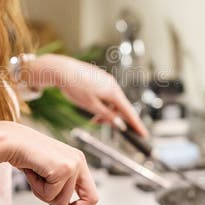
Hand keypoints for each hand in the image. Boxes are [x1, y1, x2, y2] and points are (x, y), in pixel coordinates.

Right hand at [6, 123, 102, 204]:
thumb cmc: (25, 156)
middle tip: (51, 202)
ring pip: (63, 201)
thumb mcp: (47, 174)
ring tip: (36, 178)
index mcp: (77, 161)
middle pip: (90, 200)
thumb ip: (59, 188)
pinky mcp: (64, 169)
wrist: (12, 141)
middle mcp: (79, 162)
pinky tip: (34, 174)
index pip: (90, 192)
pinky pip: (52, 195)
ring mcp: (73, 165)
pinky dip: (38, 190)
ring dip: (44, 195)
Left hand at [31, 54, 146, 135]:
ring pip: (112, 100)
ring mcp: (106, 80)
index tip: (143, 134)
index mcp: (113, 92)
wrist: (61, 70)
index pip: (129, 112)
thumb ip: (106, 115)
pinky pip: (106, 93)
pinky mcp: (99, 77)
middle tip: (99, 123)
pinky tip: (91, 105)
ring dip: (105, 111)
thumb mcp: (91, 106)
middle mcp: (113, 84)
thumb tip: (118, 123)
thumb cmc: (75, 87)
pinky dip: (102, 103)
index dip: (137, 125)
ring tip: (92, 116)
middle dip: (113, 117)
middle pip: (120, 106)